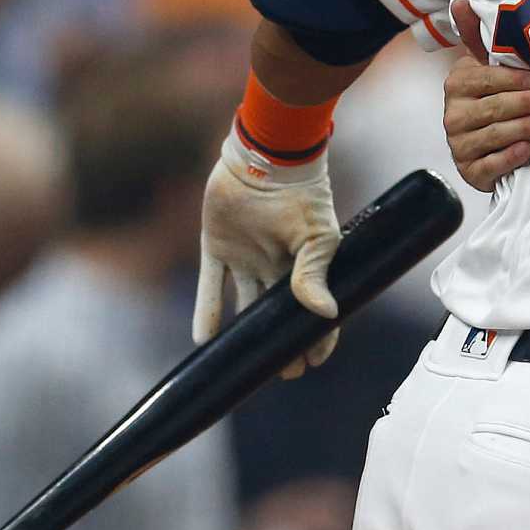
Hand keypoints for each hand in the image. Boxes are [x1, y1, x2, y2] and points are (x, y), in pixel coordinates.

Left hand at [193, 135, 339, 378]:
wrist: (267, 158)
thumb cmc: (304, 195)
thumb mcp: (318, 236)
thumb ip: (315, 274)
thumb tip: (326, 315)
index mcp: (304, 264)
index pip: (313, 309)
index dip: (316, 336)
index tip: (314, 359)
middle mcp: (274, 265)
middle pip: (278, 314)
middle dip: (282, 343)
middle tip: (285, 372)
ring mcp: (245, 258)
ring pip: (246, 306)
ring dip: (246, 336)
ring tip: (246, 366)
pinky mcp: (217, 248)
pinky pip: (210, 286)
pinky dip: (207, 313)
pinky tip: (203, 341)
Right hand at [445, 1, 529, 191]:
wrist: (494, 148)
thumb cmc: (498, 99)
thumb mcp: (488, 67)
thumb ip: (478, 36)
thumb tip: (461, 0)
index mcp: (457, 83)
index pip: (487, 79)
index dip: (516, 79)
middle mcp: (453, 115)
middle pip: (494, 107)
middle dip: (526, 104)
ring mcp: (459, 145)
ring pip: (495, 135)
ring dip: (525, 128)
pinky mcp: (469, 172)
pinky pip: (491, 165)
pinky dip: (510, 157)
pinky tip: (528, 151)